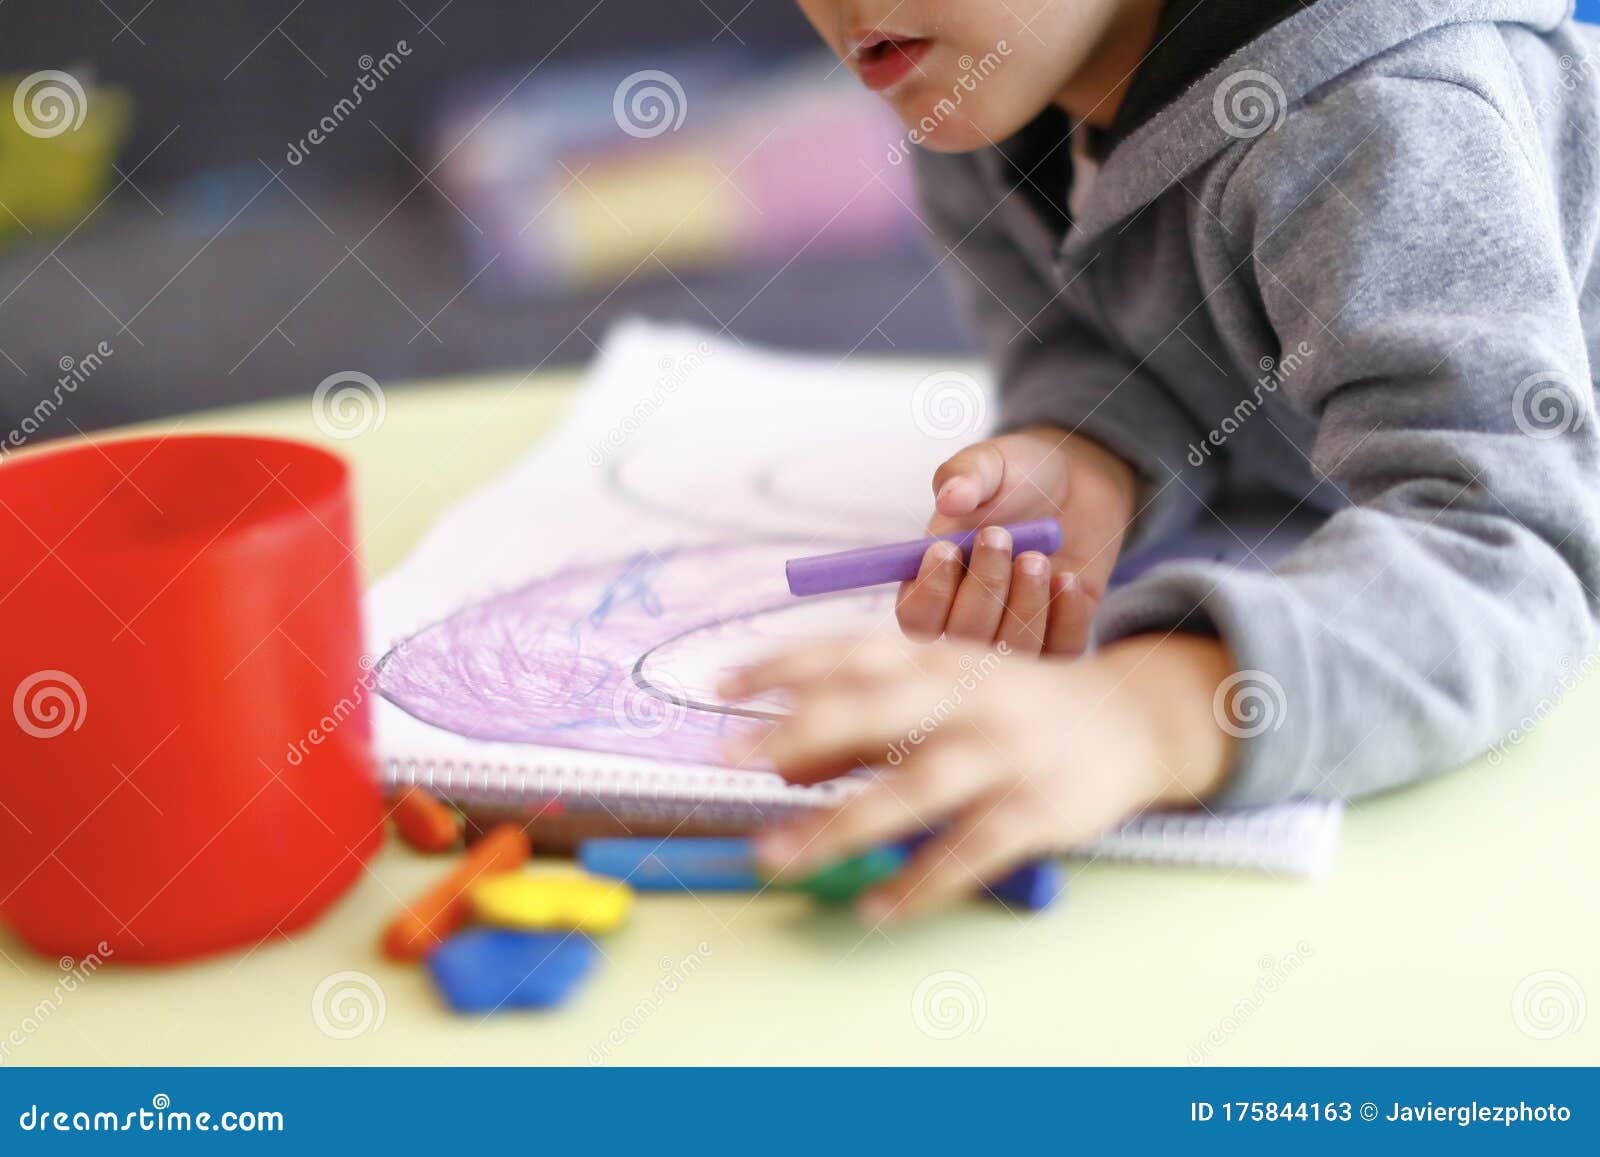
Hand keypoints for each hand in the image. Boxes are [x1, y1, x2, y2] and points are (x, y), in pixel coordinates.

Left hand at [720, 633, 1234, 922]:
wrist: (1132, 720)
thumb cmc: (1013, 705)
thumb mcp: (942, 694)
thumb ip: (865, 724)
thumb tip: (784, 764)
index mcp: (938, 658)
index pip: (850, 650)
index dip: (785, 663)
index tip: (721, 685)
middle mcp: (968, 696)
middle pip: (875, 708)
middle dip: (797, 733)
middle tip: (730, 760)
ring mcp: (1004, 753)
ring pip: (914, 788)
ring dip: (839, 824)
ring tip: (776, 856)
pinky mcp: (1037, 809)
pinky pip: (969, 852)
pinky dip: (919, 883)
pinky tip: (873, 908)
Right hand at [897, 427, 1136, 655]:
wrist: (1077, 481)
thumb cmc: (1019, 475)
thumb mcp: (989, 463)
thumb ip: (965, 474)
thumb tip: (949, 497)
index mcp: (934, 581)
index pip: (916, 619)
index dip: (929, 593)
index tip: (947, 548)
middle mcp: (970, 615)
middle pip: (964, 640)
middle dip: (983, 588)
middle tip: (1000, 534)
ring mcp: (1016, 631)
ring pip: (1013, 652)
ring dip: (1024, 606)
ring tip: (1037, 556)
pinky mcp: (1061, 635)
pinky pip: (1062, 650)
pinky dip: (1065, 616)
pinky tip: (1067, 576)